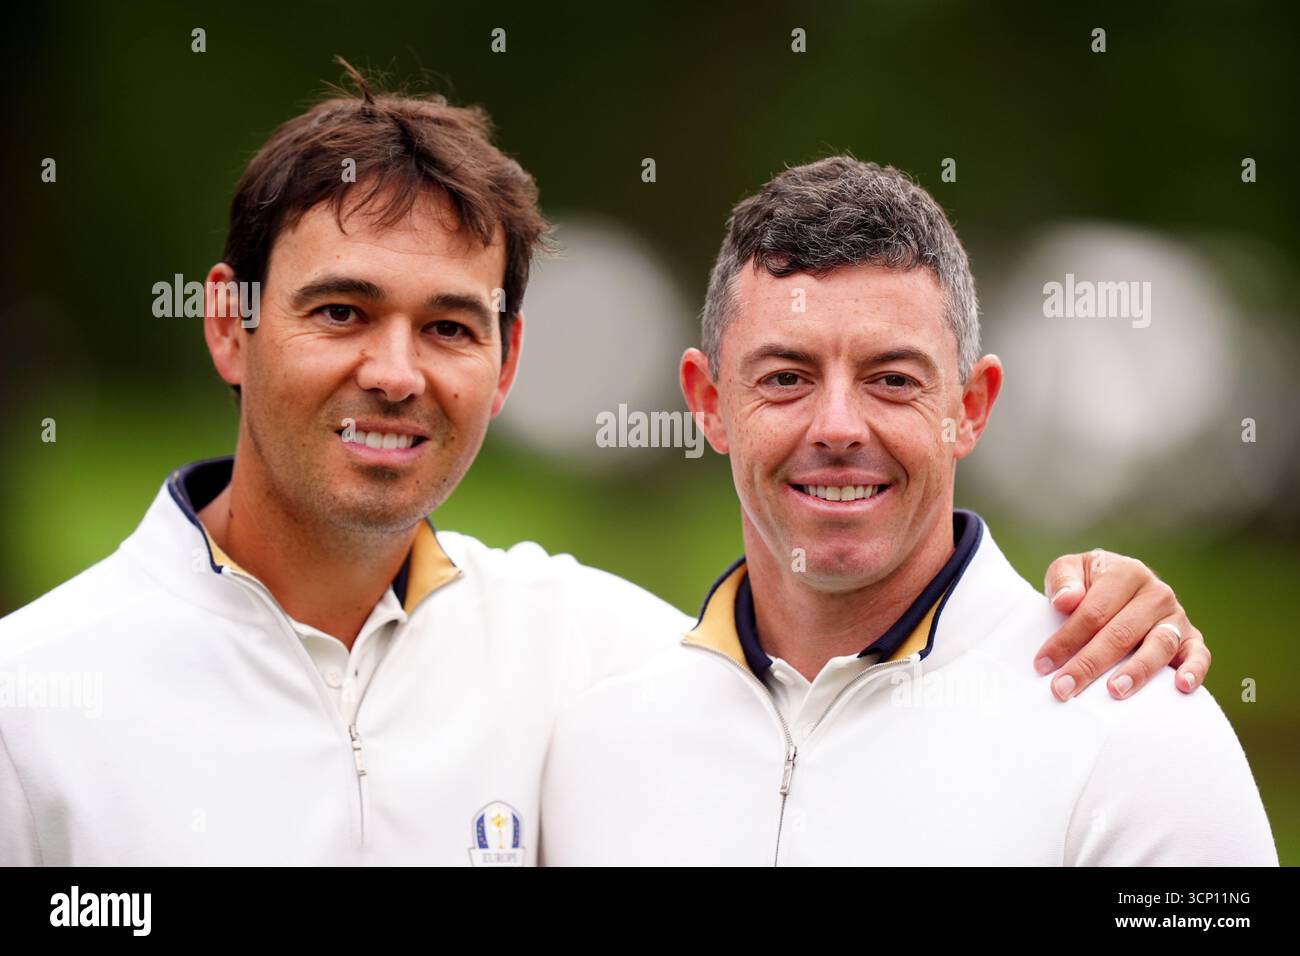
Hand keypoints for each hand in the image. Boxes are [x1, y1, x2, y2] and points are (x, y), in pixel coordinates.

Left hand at [1034, 549, 1209, 701]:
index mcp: (1126, 572)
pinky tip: (1181, 687)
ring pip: (1159, 646)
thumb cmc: (1087, 583)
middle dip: (1089, 664)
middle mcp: (1156, 593)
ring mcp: (1176, 617)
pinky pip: (1199, 655)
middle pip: (1121, 633)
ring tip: (1115, 691)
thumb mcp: (1069, 570)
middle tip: (1064, 689)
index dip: (1066, 640)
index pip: (1093, 612)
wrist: (1119, 586)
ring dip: (1137, 671)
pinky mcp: (1191, 638)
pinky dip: (1194, 670)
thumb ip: (1063, 581)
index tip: (1043, 665)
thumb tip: (1066, 602)